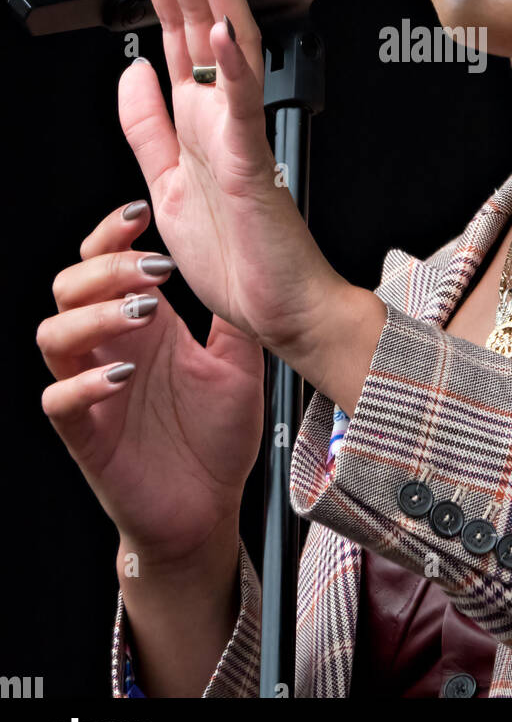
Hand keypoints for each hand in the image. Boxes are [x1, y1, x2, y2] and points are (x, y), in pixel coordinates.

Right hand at [39, 200, 263, 565]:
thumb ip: (234, 316)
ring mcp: (91, 391)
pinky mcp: (86, 436)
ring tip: (144, 312)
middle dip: (106, 267)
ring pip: (54, 335)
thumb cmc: (217, 438)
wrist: (209, 509)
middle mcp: (110, 351)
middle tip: (155, 268)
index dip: (110, 233)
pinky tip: (122, 376)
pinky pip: (59, 402)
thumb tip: (248, 263)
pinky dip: (84, 383)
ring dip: (95, 315)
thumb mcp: (238, 363)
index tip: (140, 212)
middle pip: (69, 287)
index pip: (103, 263)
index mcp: (143, 327)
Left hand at [117, 0, 355, 375]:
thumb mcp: (164, 184)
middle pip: (197, 21)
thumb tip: (128, 70)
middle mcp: (221, 113)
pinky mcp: (251, 158)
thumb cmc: (240, 256)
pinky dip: (232, 60)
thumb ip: (146, 126)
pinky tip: (221, 24)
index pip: (174, 33)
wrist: (281, 308)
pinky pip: (241, 100)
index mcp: (199, 117)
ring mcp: (238, 130)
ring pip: (225, 42)